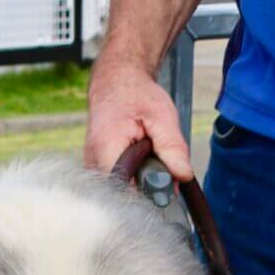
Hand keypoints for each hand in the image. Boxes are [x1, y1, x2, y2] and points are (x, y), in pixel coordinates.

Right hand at [84, 53, 193, 180]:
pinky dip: (133, 175)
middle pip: (124, 192)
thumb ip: (173, 148)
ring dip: (140, 179)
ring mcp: (91, 167)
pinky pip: (118, 182)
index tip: (167, 182)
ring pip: (121, 189)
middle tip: (159, 161)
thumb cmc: (135, 94)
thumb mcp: (162, 116)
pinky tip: (138, 159)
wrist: (116, 82)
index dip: (150, 191)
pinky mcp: (96, 169)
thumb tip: (183, 176)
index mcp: (105, 149)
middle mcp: (92, 162)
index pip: (127, 191)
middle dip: (148, 184)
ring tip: (146, 155)